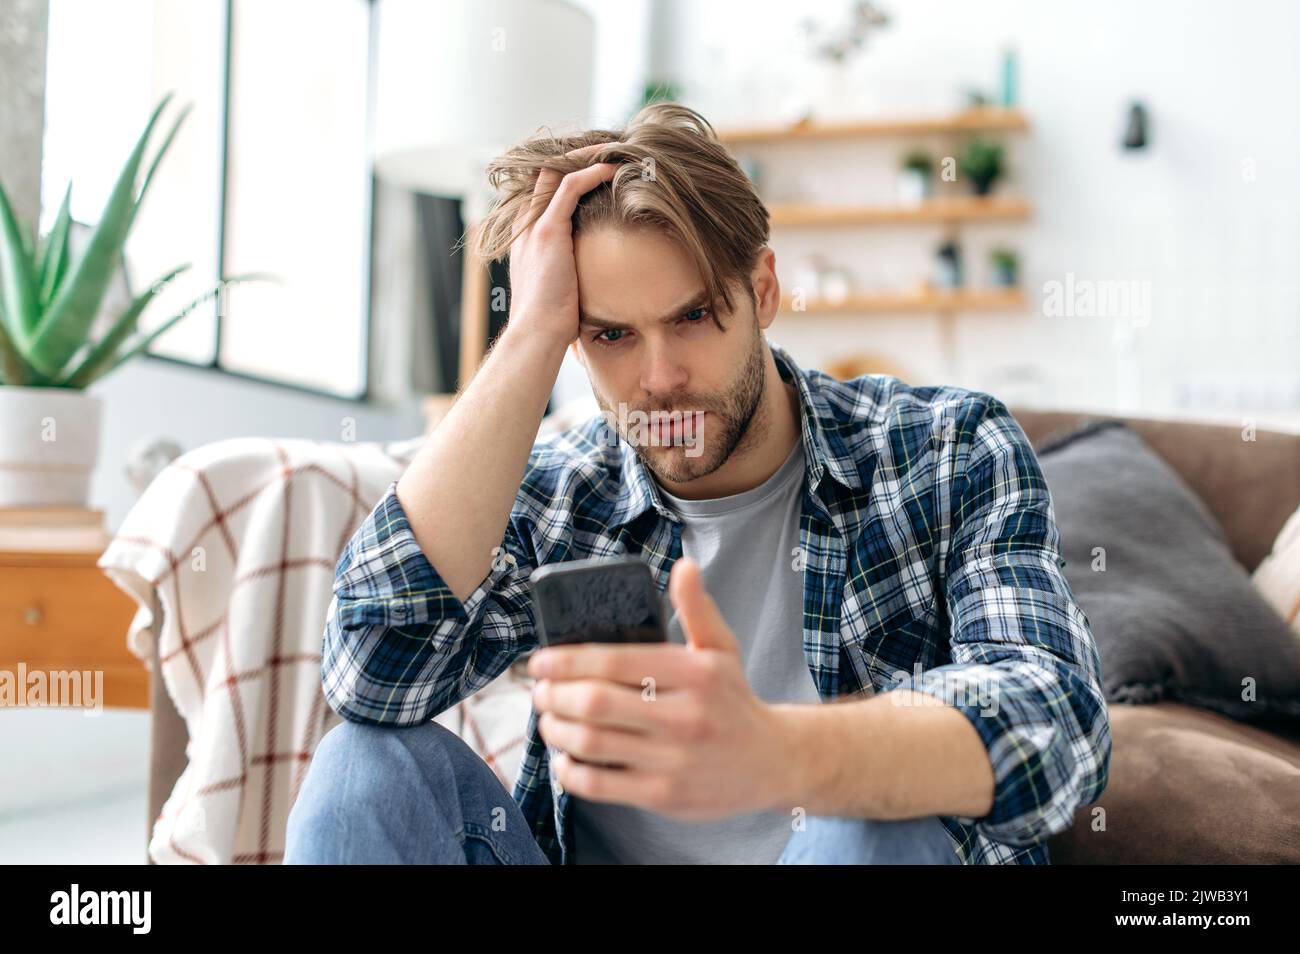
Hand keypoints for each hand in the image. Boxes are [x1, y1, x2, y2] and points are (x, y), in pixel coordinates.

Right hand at [506, 142, 617, 348]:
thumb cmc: (552, 324)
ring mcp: (534, 227)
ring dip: (587, 156)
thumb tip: (594, 282)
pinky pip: (569, 187)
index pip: (544, 191)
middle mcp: (525, 226)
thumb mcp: (562, 291)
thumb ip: (572, 275)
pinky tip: (613, 168)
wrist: (536, 336)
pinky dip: (592, 172)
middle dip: (576, 156)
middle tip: (608, 148)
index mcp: (526, 239)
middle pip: (546, 173)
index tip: (598, 166)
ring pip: (557, 172)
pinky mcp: (547, 232)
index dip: (568, 173)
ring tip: (615, 149)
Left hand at [526, 556, 794, 820]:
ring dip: (556, 730)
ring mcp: (674, 759)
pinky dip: (571, 772)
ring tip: (548, 720)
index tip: (541, 661)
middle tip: (539, 691)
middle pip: (596, 703)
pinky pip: (600, 785)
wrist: (771, 763)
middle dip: (554, 695)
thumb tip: (684, 566)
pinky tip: (566, 758)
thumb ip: (697, 609)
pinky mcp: (664, 795)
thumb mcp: (722, 649)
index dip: (567, 660)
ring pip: (592, 743)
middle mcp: (685, 717)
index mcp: (695, 674)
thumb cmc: (733, 701)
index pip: (615, 662)